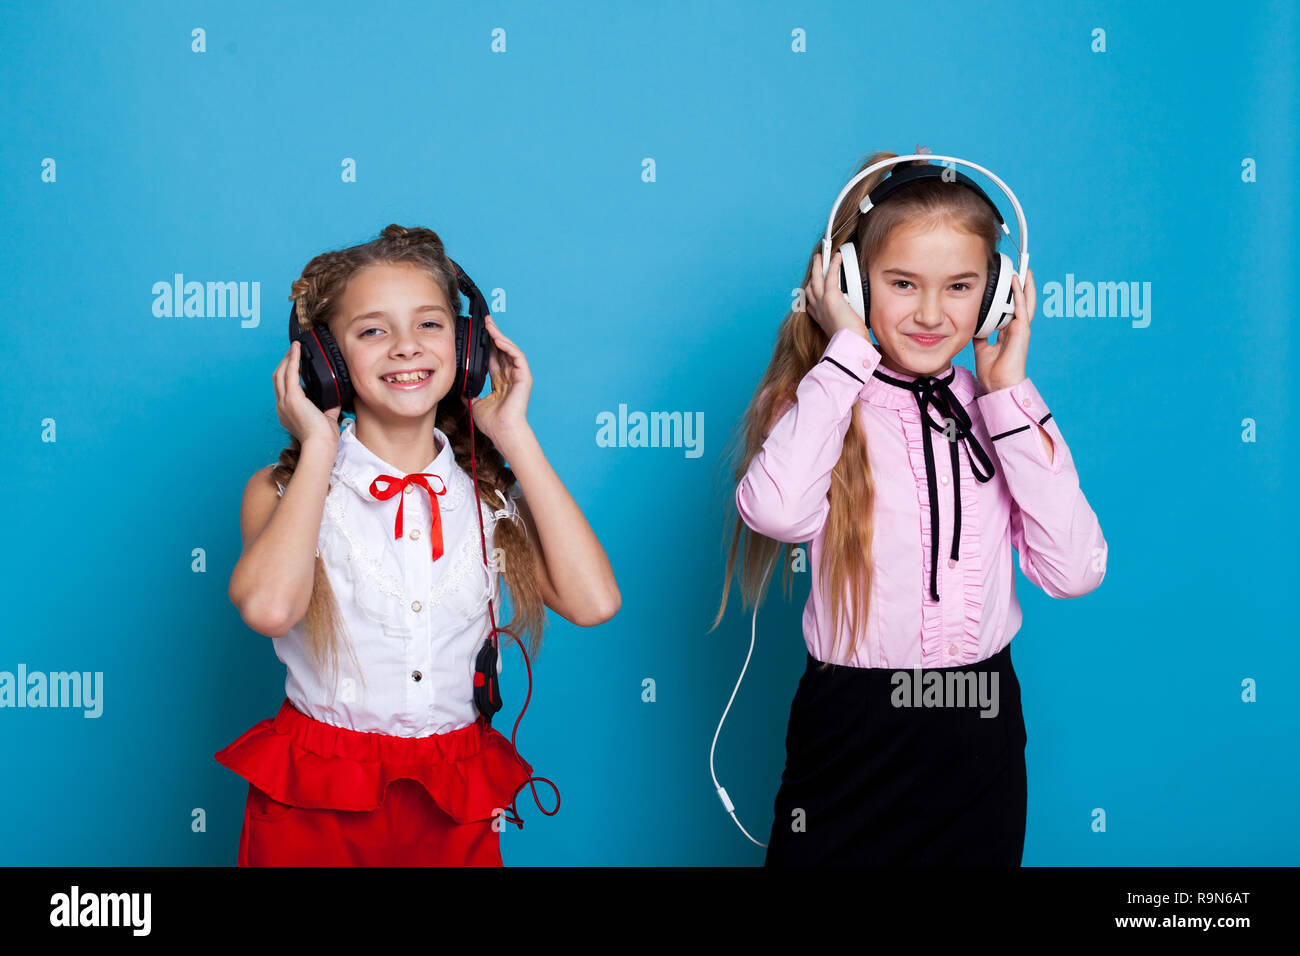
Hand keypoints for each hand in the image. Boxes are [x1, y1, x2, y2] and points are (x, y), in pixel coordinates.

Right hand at [274, 341, 340, 449]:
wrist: (321, 445)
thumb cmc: (323, 438)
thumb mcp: (326, 418)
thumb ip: (329, 406)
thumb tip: (336, 397)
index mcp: (287, 412)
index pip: (284, 388)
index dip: (287, 374)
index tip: (295, 364)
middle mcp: (282, 406)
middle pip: (278, 378)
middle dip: (285, 362)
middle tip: (294, 351)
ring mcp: (284, 402)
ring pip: (281, 373)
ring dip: (288, 358)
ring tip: (295, 348)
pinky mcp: (292, 398)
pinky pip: (290, 373)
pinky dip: (293, 359)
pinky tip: (297, 350)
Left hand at [462, 314, 530, 445]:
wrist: (502, 431)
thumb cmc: (492, 423)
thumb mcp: (475, 404)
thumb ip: (470, 393)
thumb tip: (461, 387)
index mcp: (500, 383)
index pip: (493, 359)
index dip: (486, 347)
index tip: (477, 335)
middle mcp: (510, 378)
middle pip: (501, 351)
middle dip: (492, 335)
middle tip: (484, 321)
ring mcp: (518, 376)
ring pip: (509, 350)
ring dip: (499, 336)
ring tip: (489, 324)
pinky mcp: (524, 377)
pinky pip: (517, 356)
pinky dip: (507, 346)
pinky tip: (497, 338)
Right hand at [806, 251, 876, 350]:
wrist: (850, 343)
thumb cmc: (851, 340)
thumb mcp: (846, 331)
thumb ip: (847, 324)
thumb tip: (857, 326)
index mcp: (820, 318)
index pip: (811, 303)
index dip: (811, 294)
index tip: (813, 289)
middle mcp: (818, 309)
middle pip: (810, 287)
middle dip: (812, 274)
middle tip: (816, 264)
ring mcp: (822, 302)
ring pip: (816, 278)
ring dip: (818, 265)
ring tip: (821, 256)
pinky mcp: (830, 297)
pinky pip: (830, 275)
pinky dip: (833, 264)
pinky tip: (837, 257)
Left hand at [973, 267, 1035, 392]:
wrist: (998, 384)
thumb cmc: (992, 371)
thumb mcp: (982, 348)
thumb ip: (980, 334)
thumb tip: (973, 325)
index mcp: (1008, 332)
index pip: (1011, 309)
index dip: (1010, 296)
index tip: (1006, 282)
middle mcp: (1016, 328)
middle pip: (1022, 302)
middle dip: (1022, 287)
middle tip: (1020, 270)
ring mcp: (1021, 329)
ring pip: (1025, 302)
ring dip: (1025, 285)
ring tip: (1024, 270)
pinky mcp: (1022, 330)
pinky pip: (1020, 308)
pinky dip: (1019, 293)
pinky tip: (1016, 281)